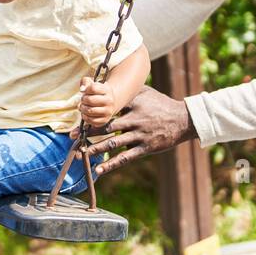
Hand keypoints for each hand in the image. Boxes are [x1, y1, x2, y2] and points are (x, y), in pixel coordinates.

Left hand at [69, 86, 195, 177]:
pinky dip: (111, 165)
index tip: (77, 114)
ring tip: (80, 154)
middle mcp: (134, 121)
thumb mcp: (144, 92)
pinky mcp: (145, 148)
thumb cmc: (161, 104)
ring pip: (113, 144)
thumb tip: (106, 84)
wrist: (184, 119)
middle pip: (106, 127)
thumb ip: (127, 90)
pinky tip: (98, 170)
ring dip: (95, 149)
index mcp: (132, 106)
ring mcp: (139, 136)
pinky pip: (125, 158)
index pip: (108, 109)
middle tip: (71, 137)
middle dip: (87, 132)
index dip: (92, 112)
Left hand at [78, 76, 117, 127]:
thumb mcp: (92, 84)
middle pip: (89, 100)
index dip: (85, 90)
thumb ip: (85, 81)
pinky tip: (85, 113)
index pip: (92, 88)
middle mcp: (109, 101)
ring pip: (89, 111)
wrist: (108, 104)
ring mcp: (108, 111)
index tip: (85, 91)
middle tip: (84, 99)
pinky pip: (91, 120)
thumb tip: (82, 89)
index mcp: (107, 90)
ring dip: (82, 108)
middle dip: (83, 99)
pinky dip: (85, 117)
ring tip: (83, 106)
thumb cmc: (97, 93)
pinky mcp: (105, 120)